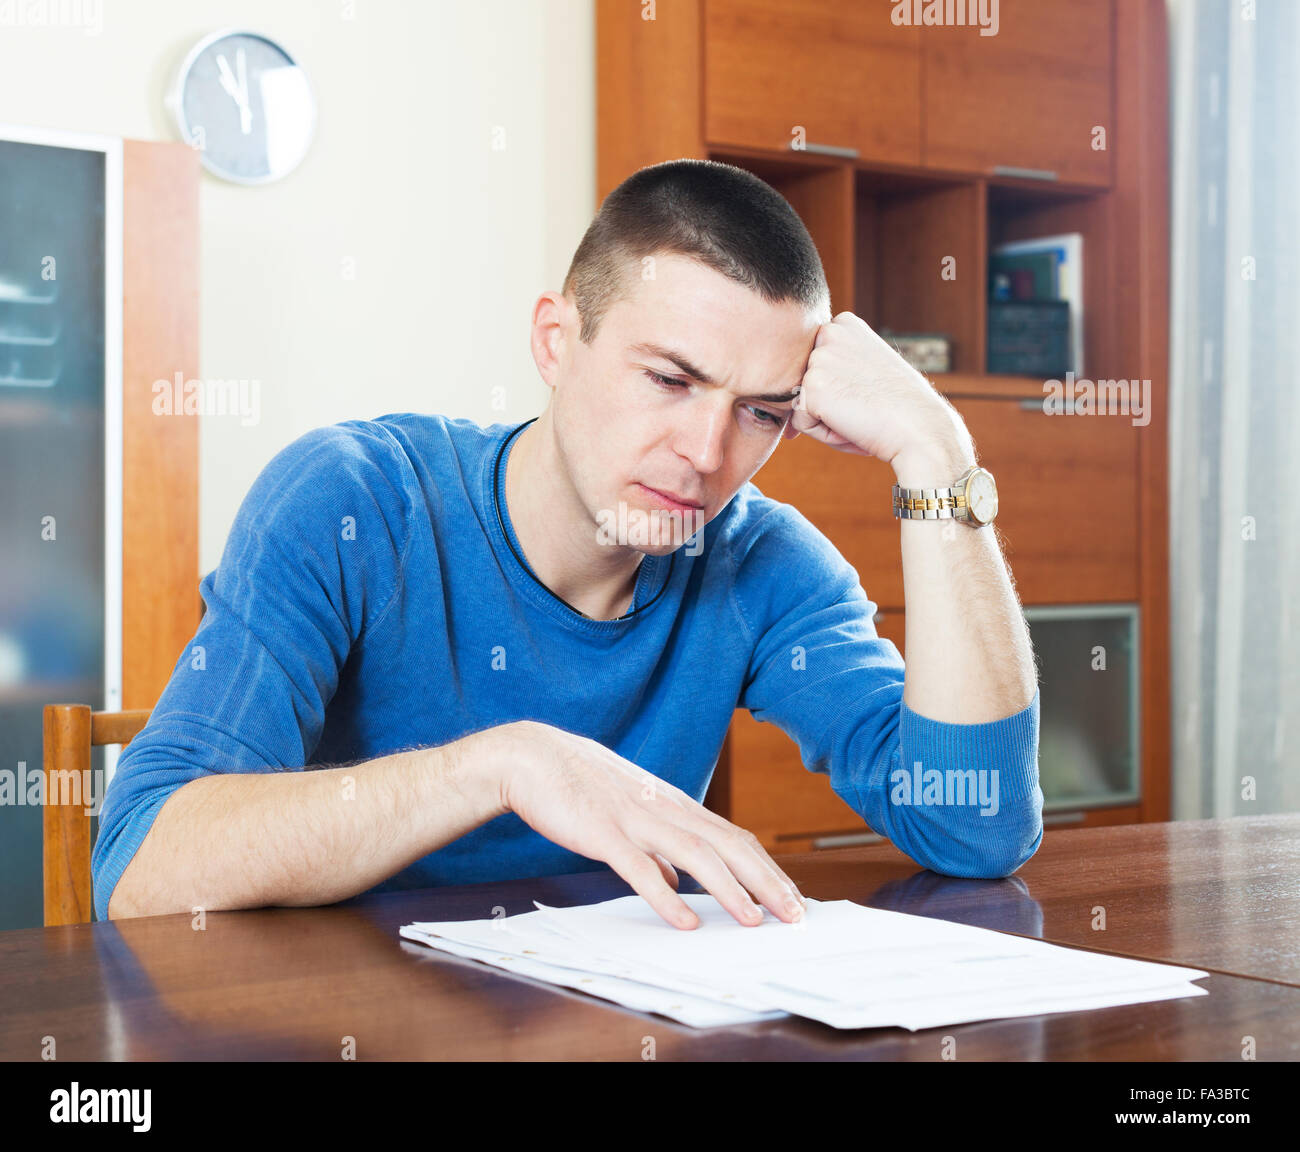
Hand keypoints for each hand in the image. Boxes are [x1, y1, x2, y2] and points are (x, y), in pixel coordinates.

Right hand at [483, 720, 807, 930]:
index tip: (791, 898)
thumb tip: (676, 881)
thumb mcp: (630, 812)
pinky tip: (685, 921)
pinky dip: (666, 895)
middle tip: (796, 915)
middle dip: (766, 881)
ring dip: (730, 889)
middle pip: (729, 845)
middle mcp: (665, 809)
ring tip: (754, 919)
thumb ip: (657, 848)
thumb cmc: (580, 786)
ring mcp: (636, 819)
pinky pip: (640, 868)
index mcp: (674, 805)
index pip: (734, 837)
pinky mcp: (603, 832)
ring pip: (696, 854)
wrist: (532, 758)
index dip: (766, 869)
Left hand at [784, 312, 972, 471]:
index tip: (866, 390)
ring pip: (802, 404)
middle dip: (829, 404)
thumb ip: (836, 364)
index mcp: (843, 324)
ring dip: (827, 419)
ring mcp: (818, 360)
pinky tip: (853, 424)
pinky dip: (824, 434)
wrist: (921, 428)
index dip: (838, 387)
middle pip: (805, 383)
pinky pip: (801, 423)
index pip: (816, 365)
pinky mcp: (812, 388)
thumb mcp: (866, 368)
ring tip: (861, 414)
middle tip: (866, 405)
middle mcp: (828, 333)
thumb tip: (797, 385)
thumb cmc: (899, 406)